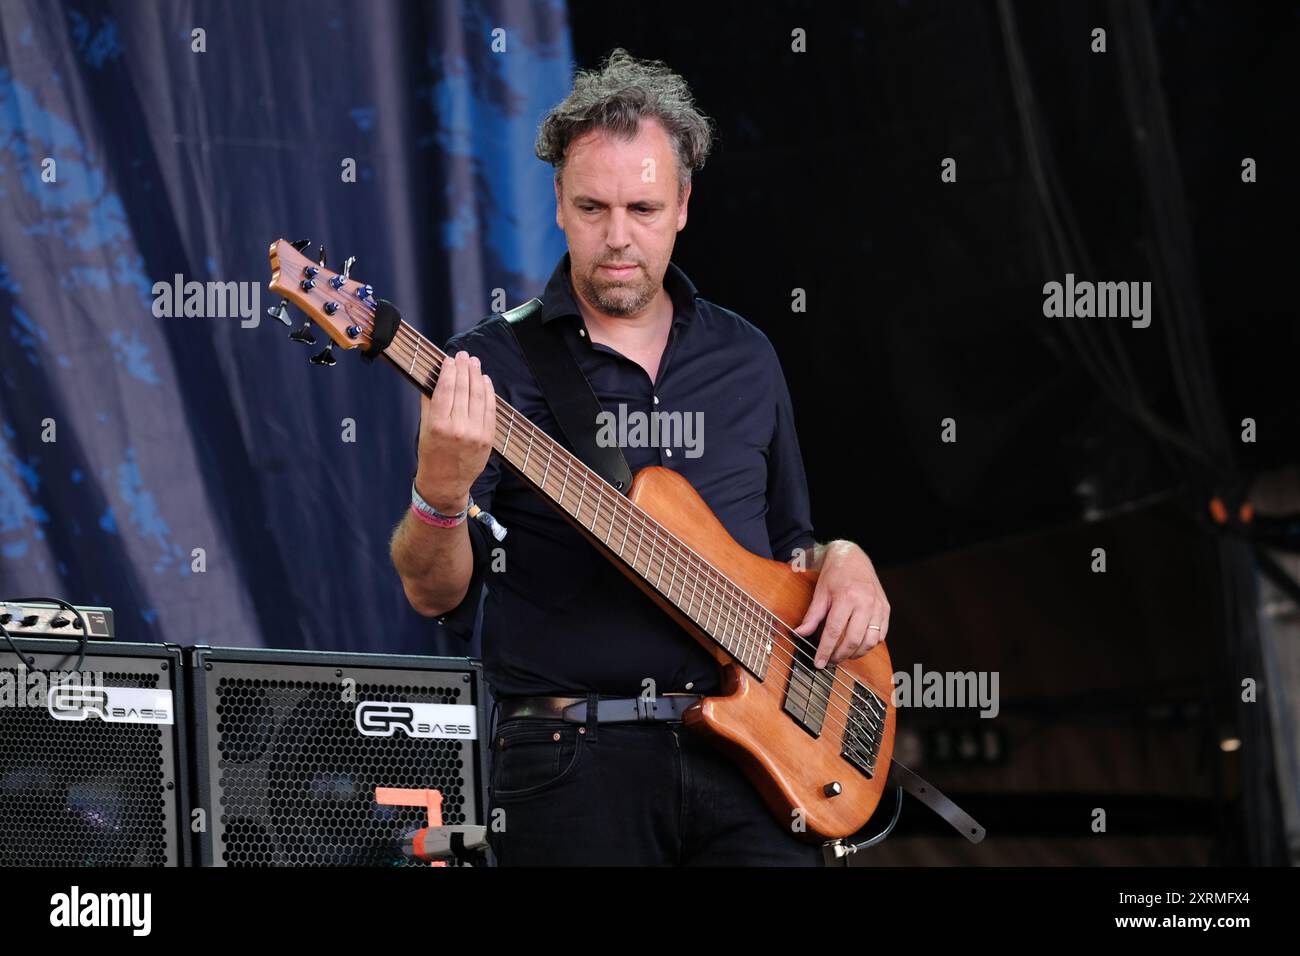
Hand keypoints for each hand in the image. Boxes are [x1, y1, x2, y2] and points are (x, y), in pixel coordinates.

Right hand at [415, 351, 495, 512]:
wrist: (446, 484)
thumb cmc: (431, 455)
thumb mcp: (424, 429)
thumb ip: (429, 403)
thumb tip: (437, 377)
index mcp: (437, 425)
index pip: (445, 390)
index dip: (448, 372)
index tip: (449, 359)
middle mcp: (458, 428)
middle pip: (463, 390)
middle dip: (463, 369)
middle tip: (463, 355)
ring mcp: (475, 434)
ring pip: (478, 396)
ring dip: (477, 376)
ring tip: (474, 362)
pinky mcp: (488, 439)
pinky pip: (490, 410)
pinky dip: (489, 392)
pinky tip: (485, 380)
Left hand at [793, 541, 889, 667]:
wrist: (853, 556)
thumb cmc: (835, 573)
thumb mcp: (820, 592)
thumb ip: (812, 616)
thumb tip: (800, 633)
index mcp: (847, 597)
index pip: (834, 631)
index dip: (825, 650)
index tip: (818, 663)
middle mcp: (865, 602)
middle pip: (853, 639)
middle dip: (840, 655)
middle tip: (830, 661)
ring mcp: (878, 606)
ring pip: (870, 641)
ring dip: (856, 653)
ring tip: (843, 655)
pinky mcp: (885, 608)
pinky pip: (881, 634)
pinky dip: (869, 644)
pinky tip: (858, 645)